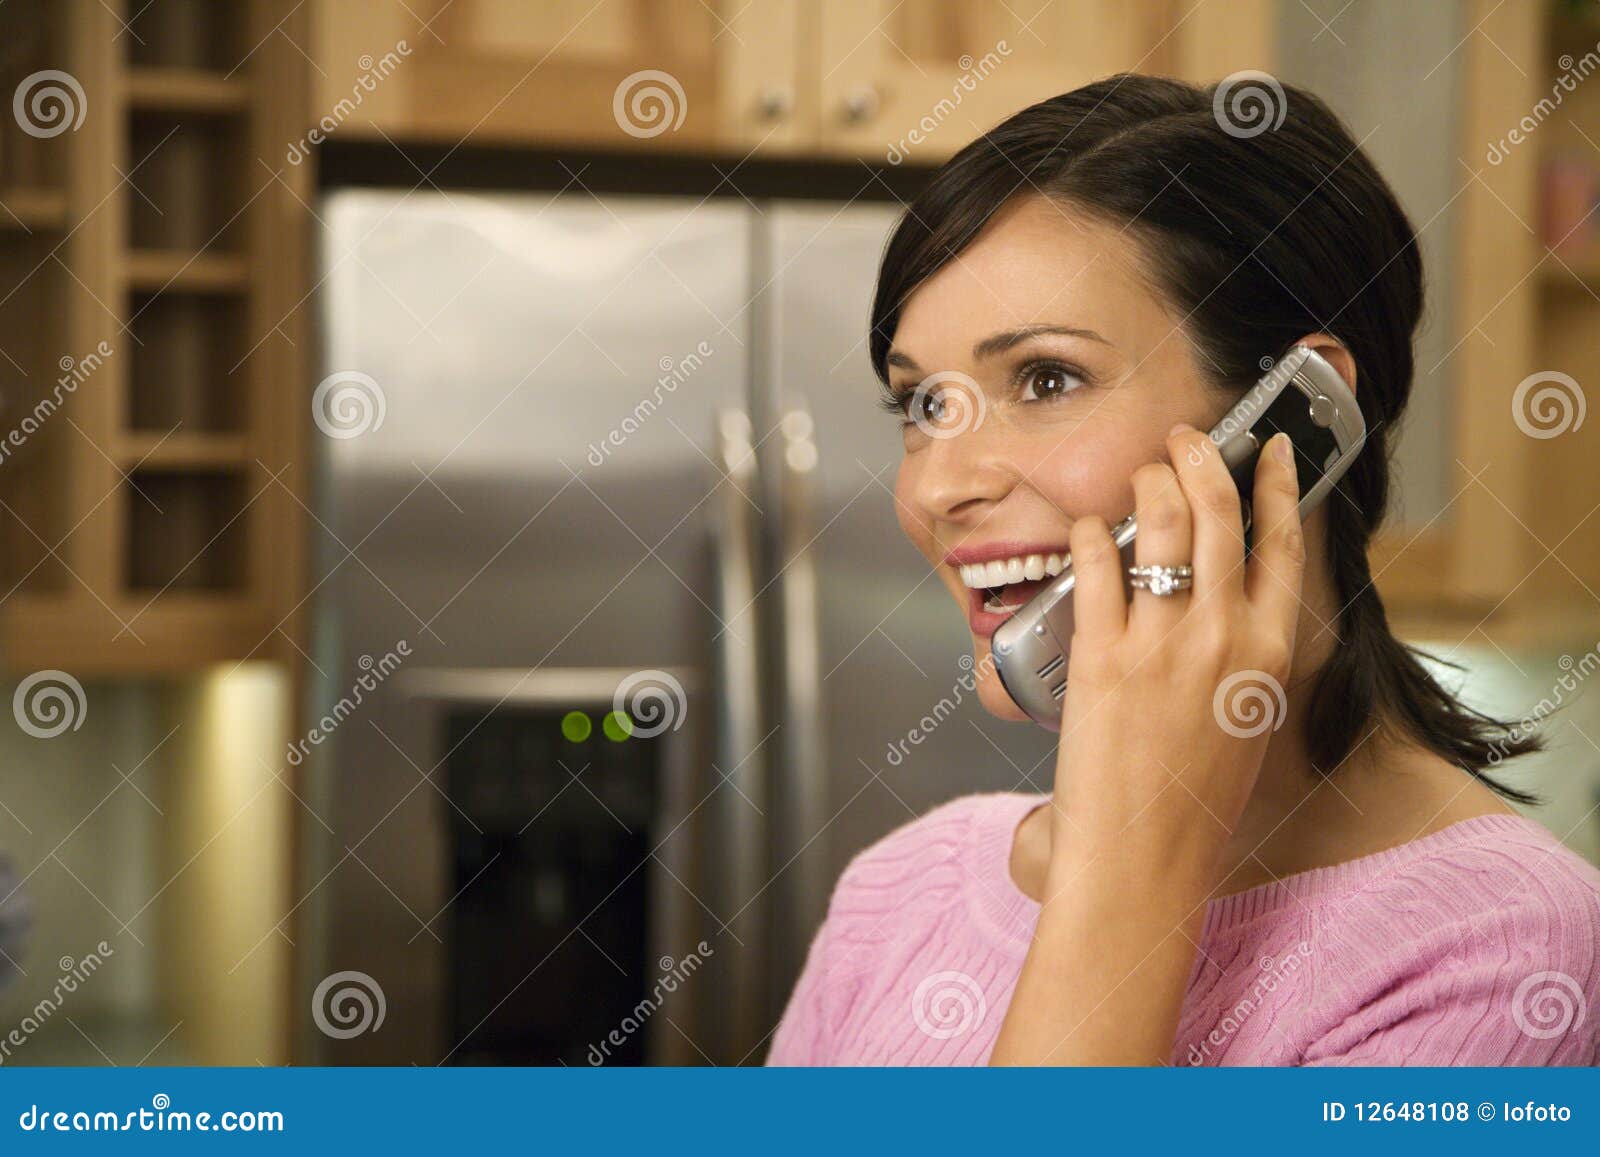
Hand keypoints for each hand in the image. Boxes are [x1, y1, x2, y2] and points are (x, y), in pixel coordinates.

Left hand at [989, 424, 1305, 1065]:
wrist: (1146, 857)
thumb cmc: (1193, 799)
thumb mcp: (1244, 718)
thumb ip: (1240, 656)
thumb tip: (1221, 602)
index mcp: (1267, 652)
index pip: (1282, 543)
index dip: (1276, 483)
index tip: (1269, 447)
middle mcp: (1222, 635)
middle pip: (1218, 512)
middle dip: (1200, 458)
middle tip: (1182, 440)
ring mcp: (1162, 641)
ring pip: (1160, 521)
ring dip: (1148, 481)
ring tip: (1137, 472)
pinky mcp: (1102, 653)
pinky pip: (1096, 564)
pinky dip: (1090, 534)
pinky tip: (1086, 528)